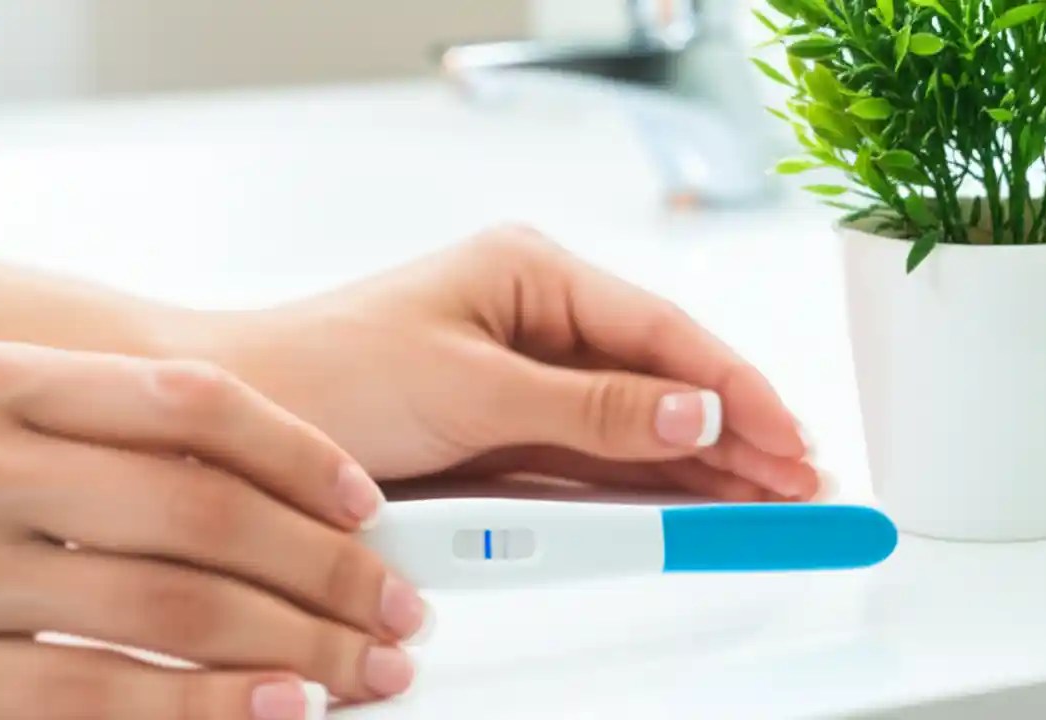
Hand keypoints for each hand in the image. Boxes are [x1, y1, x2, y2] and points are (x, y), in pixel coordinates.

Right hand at [0, 342, 425, 718]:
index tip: (368, 502)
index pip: (194, 402)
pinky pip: (92, 692)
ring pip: (170, 603)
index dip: (302, 452)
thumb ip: (97, 421)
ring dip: (295, 641)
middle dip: (326, 566)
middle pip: (206, 511)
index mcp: (3, 383)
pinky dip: (201, 706)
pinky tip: (281, 709)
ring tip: (371, 665)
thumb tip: (261, 476)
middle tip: (401, 604)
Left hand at [215, 226, 825, 501]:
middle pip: (664, 384)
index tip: (785, 434)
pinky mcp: (516, 439)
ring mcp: (532, 386)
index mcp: (533, 276)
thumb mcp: (468, 386)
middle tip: (802, 484)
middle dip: (738, 433)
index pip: (660, 332)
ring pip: (641, 431)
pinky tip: (702, 510)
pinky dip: (653, 492)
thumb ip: (587, 406)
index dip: (733, 387)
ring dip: (708, 468)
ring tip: (773, 505)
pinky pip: (602, 467)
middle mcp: (541, 324)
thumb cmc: (329, 373)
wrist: (242, 427)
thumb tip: (690, 412)